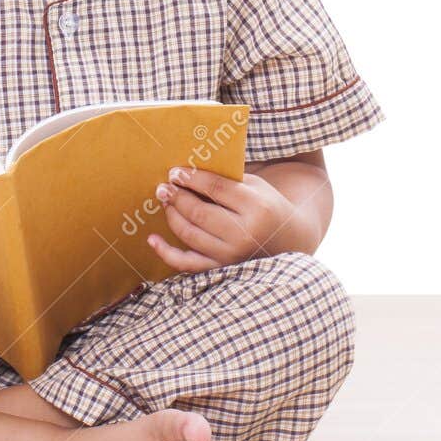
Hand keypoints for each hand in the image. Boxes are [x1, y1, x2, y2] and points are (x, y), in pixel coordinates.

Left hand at [147, 166, 313, 272]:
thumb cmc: (266, 207)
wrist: (287, 240)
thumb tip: (187, 172)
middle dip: (177, 197)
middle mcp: (244, 234)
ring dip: (172, 216)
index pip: (216, 189)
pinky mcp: (221, 269)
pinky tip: (153, 238)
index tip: (174, 172)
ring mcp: (231, 255)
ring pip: (190, 234)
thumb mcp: (255, 187)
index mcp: (257, 207)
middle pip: (199, 212)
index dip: (192, 178)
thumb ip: (227, 180)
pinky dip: (166, 252)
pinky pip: (187, 263)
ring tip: (164, 201)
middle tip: (163, 187)